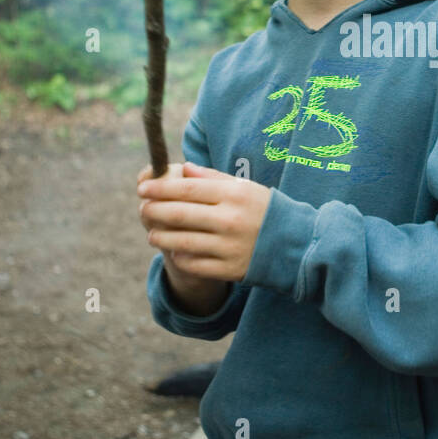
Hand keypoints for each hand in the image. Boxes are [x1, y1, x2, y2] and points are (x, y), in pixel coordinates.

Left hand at [138, 162, 271, 282]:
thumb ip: (213, 177)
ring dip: (161, 237)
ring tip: (152, 233)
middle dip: (155, 210)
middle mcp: (230, 220)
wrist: (294, 244)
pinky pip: (194, 264)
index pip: (187, 189)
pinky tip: (175, 251)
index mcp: (234, 194)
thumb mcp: (245, 187)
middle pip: (180, 214)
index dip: (161, 188)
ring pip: (182, 242)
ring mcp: (229, 246)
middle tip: (143, 208)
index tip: (143, 188)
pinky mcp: (230, 269)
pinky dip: (179, 257)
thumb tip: (184, 169)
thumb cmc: (264, 210)